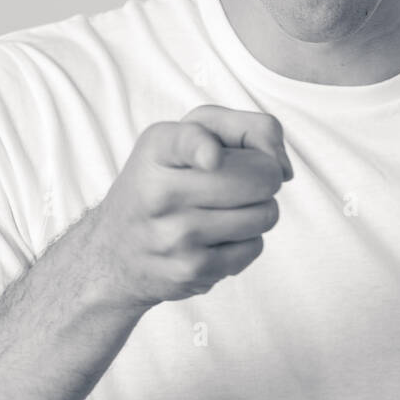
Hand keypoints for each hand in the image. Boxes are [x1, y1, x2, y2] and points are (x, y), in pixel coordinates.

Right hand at [94, 104, 291, 308]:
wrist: (114, 251)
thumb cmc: (164, 181)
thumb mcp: (186, 135)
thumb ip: (246, 128)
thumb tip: (284, 169)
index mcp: (158, 149)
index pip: (189, 142)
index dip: (205, 148)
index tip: (212, 159)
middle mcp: (160, 192)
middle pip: (261, 177)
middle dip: (264, 176)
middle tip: (240, 181)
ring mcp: (175, 236)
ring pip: (265, 214)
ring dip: (257, 210)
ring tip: (224, 209)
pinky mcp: (191, 271)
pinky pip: (255, 247)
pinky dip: (246, 240)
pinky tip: (215, 237)